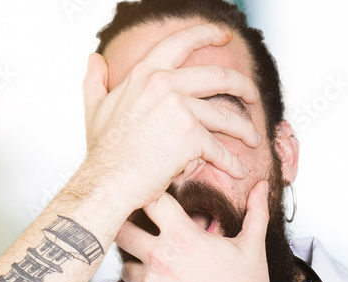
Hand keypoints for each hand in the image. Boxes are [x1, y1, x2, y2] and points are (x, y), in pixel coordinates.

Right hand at [78, 23, 261, 216]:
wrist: (107, 183)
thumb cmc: (103, 153)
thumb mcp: (95, 107)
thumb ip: (95, 80)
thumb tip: (94, 59)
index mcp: (144, 74)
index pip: (180, 42)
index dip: (207, 34)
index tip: (224, 35)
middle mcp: (164, 84)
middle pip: (218, 76)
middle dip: (244, 85)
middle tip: (253, 94)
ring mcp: (179, 108)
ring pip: (226, 116)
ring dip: (245, 130)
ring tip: (253, 139)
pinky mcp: (190, 136)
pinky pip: (219, 149)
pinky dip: (231, 162)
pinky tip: (237, 169)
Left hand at [116, 180, 273, 281]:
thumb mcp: (252, 245)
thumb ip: (255, 211)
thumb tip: (261, 188)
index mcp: (183, 237)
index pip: (151, 201)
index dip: (150, 195)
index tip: (153, 197)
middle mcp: (161, 258)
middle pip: (122, 230)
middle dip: (127, 225)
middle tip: (135, 225)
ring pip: (125, 263)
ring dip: (136, 260)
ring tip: (156, 263)